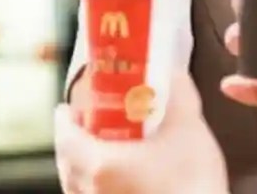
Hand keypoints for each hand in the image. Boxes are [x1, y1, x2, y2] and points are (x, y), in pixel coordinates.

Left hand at [55, 70, 227, 193]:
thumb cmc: (193, 183)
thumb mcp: (189, 127)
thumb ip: (179, 93)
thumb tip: (174, 74)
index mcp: (100, 166)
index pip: (66, 140)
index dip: (63, 122)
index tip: (65, 109)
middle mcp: (93, 193)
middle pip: (67, 166)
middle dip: (71, 144)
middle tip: (83, 126)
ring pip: (78, 189)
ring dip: (80, 168)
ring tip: (99, 154)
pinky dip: (96, 188)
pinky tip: (119, 182)